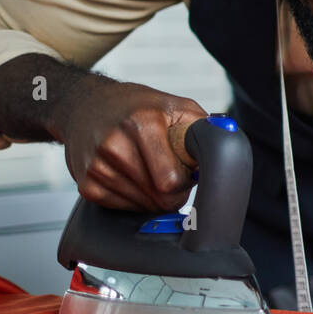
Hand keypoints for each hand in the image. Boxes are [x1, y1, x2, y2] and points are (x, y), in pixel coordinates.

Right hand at [51, 78, 205, 212]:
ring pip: (141, 205)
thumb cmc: (138, 107)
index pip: (170, 181)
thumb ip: (204, 128)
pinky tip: (134, 181)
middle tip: (170, 176)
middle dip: (172, 192)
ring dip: (153, 197)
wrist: (87, 105)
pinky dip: (133, 200)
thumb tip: (227, 145)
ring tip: (151, 174)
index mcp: (142, 124)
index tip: (185, 172)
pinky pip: (120, 207)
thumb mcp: (176, 106)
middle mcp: (114, 144)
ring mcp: (96, 165)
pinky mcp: (85, 183)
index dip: (185, 181)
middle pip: (158, 197)